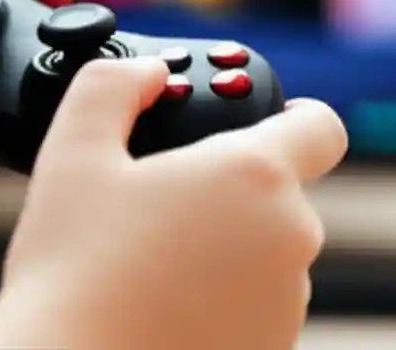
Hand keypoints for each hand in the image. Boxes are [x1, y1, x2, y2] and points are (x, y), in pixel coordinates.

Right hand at [0, 58, 347, 349]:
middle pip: (280, 192)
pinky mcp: (276, 345)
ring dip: (228, 246)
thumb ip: (112, 86)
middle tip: (161, 203)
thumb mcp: (75, 154)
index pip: (321, 126)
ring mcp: (289, 299)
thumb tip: (146, 73)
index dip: (298, 114)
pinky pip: (258, 303)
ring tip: (153, 263)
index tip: (263, 122)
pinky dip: (224, 298)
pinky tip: (165, 304)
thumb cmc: (73, 271)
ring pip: (268, 251)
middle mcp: (291, 235)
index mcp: (255, 175)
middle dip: (230, 189)